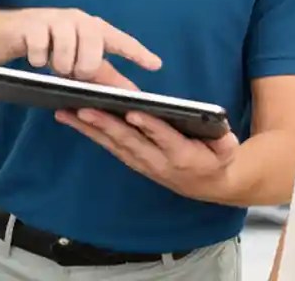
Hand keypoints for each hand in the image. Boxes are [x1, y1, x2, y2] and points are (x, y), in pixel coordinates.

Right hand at [6, 8, 161, 88]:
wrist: (7, 33)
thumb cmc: (48, 46)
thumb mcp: (77, 61)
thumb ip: (104, 76)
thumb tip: (131, 94)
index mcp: (93, 28)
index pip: (120, 40)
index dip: (138, 53)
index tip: (156, 65)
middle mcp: (78, 19)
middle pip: (93, 51)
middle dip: (83, 68)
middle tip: (71, 71)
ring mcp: (54, 19)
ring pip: (66, 53)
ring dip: (59, 66)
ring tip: (52, 63)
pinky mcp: (31, 24)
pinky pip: (41, 52)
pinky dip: (38, 60)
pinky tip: (34, 57)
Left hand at [56, 108, 239, 200]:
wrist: (207, 185)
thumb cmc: (216, 159)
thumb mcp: (227, 149)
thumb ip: (224, 140)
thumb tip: (219, 127)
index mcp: (182, 155)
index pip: (164, 139)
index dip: (150, 127)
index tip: (133, 113)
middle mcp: (157, 161)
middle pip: (129, 141)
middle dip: (105, 124)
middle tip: (84, 108)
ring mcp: (141, 162)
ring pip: (113, 143)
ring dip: (89, 128)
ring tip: (67, 111)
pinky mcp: (132, 160)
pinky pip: (109, 146)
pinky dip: (90, 132)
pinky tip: (73, 118)